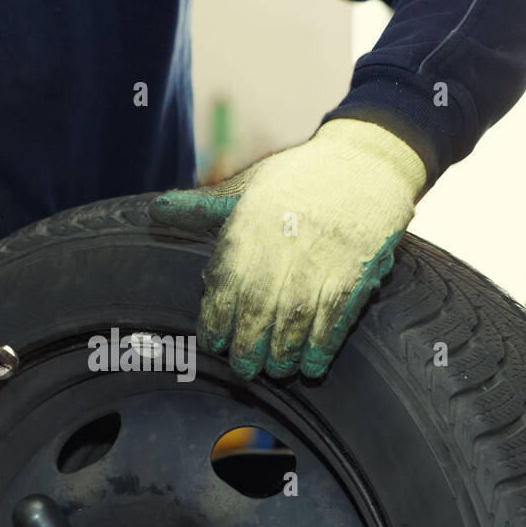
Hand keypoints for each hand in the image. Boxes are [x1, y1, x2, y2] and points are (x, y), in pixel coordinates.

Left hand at [150, 119, 425, 378]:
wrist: (369, 157)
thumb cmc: (301, 177)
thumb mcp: (251, 184)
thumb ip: (206, 208)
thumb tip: (156, 210)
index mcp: (252, 217)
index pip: (226, 276)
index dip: (217, 315)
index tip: (212, 342)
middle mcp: (284, 236)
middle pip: (258, 301)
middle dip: (248, 342)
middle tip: (243, 368)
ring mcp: (323, 251)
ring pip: (295, 313)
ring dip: (284, 350)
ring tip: (277, 370)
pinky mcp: (357, 264)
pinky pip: (336, 312)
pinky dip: (322, 343)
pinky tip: (312, 364)